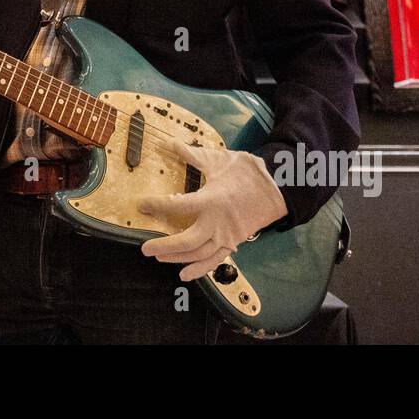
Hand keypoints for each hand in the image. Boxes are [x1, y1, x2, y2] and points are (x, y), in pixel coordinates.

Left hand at [138, 140, 287, 280]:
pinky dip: (200, 270)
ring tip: (159, 257)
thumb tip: (169, 142)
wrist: (276, 187)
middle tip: (144, 248)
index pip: (178, 205)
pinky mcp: (232, 242)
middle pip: (187, 240)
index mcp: (211, 199)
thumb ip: (191, 154)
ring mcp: (226, 235)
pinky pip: (215, 260)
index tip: (141, 205)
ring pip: (198, 254)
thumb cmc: (245, 172)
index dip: (157, 205)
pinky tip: (185, 275)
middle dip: (164, 246)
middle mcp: (217, 222)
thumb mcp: (217, 159)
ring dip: (177, 258)